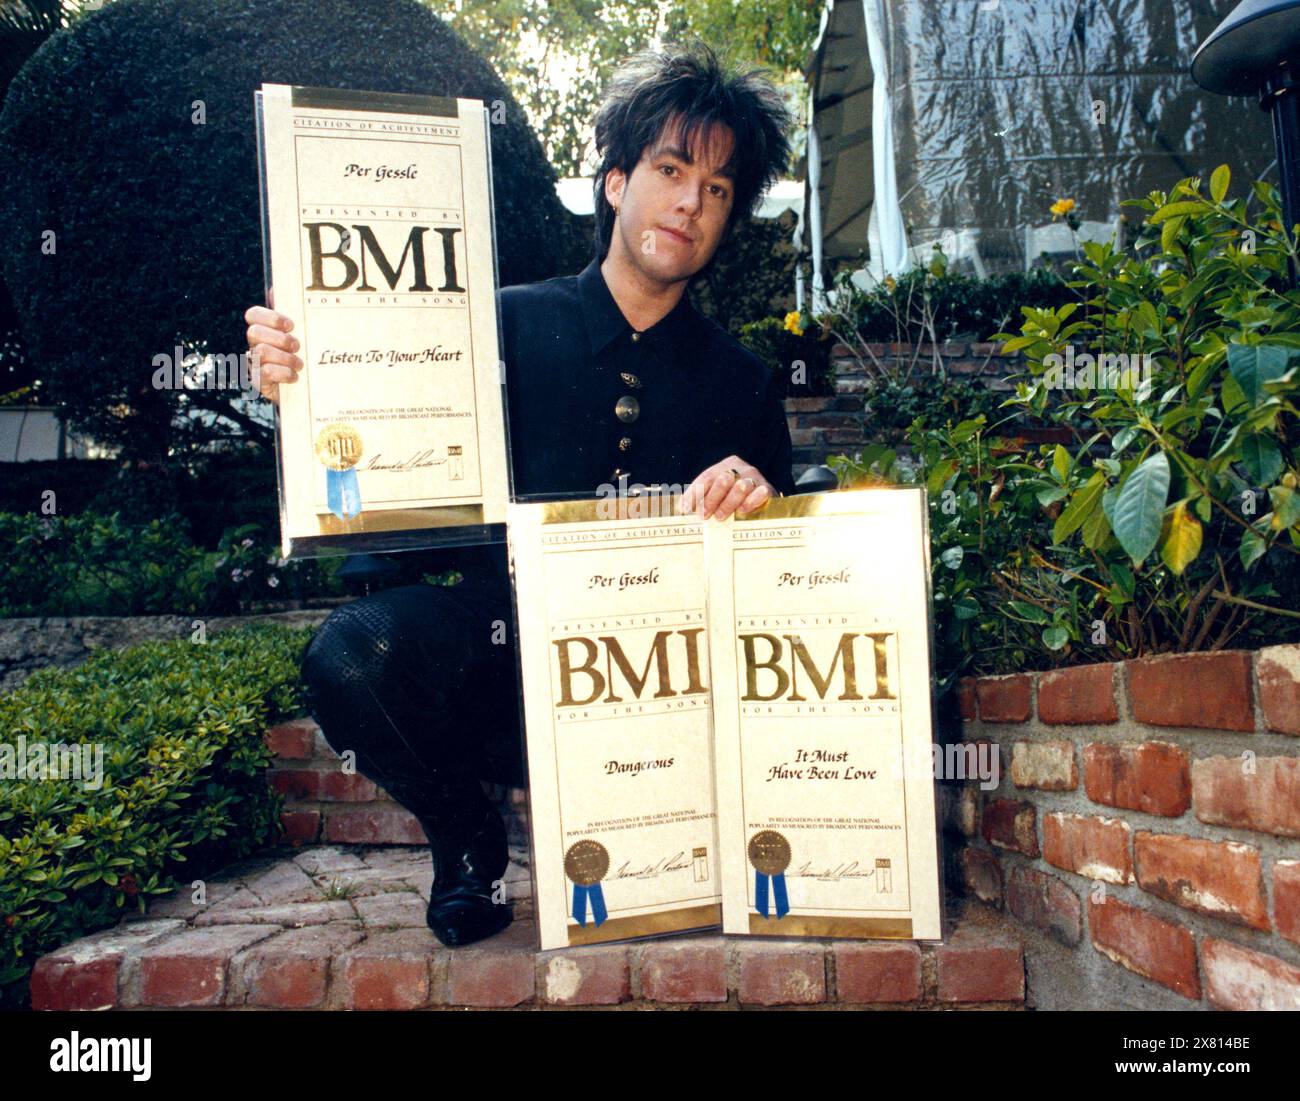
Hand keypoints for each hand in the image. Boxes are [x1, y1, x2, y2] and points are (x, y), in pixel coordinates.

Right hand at [244, 287, 301, 405]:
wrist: (309, 392)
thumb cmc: (306, 358)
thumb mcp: (306, 334)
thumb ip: (293, 312)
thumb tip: (277, 288)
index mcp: (265, 330)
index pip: (253, 315)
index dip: (270, 317)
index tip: (291, 325)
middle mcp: (256, 345)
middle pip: (254, 333)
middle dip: (279, 338)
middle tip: (297, 345)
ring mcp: (255, 364)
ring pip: (261, 352)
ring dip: (285, 358)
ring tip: (299, 364)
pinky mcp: (259, 383)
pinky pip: (264, 373)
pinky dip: (283, 374)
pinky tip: (295, 377)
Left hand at [679, 455, 775, 519]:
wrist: (764, 498)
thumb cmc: (735, 498)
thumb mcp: (719, 493)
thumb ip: (704, 497)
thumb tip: (682, 508)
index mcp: (726, 465)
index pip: (706, 477)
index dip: (694, 493)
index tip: (686, 508)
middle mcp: (740, 468)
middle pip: (722, 480)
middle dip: (711, 499)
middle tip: (704, 515)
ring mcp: (755, 477)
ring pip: (740, 487)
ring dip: (728, 503)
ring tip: (720, 517)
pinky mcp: (767, 488)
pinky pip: (759, 493)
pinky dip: (750, 502)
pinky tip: (742, 510)